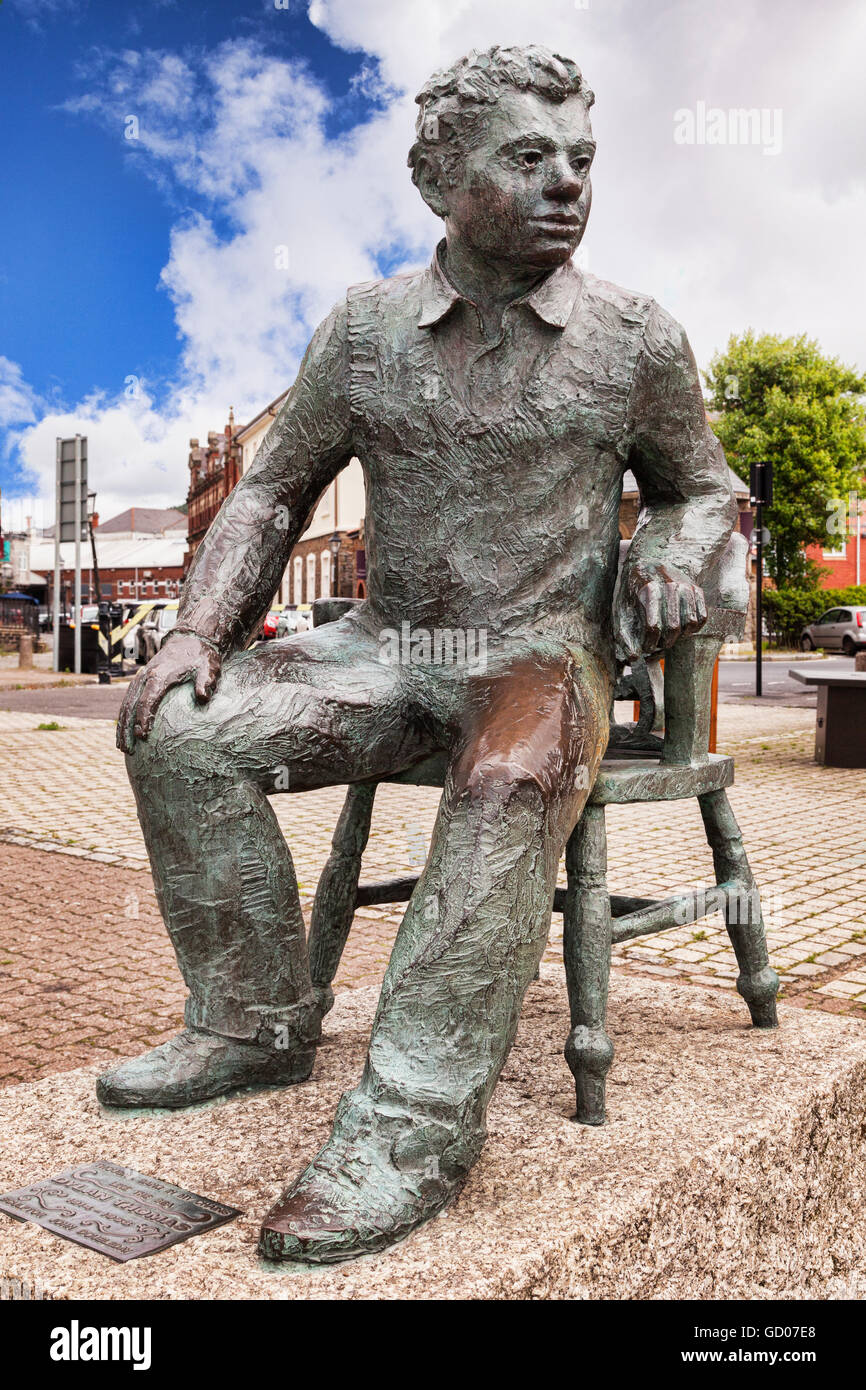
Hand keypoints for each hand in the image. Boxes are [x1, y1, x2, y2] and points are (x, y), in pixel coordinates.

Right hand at [116, 633, 221, 752]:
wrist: (190, 639)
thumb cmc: (201, 656)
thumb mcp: (208, 667)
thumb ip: (206, 682)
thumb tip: (202, 698)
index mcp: (159, 676)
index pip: (147, 700)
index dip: (143, 718)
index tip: (142, 736)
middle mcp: (146, 677)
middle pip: (130, 706)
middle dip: (127, 728)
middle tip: (127, 749)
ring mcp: (141, 679)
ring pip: (126, 704)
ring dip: (122, 726)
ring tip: (122, 747)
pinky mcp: (142, 681)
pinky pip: (129, 701)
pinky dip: (125, 717)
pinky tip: (126, 733)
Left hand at [614, 562, 706, 662]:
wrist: (649, 559)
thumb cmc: (632, 588)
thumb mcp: (621, 608)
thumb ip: (623, 633)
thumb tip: (633, 658)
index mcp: (649, 589)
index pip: (653, 627)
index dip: (649, 644)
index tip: (645, 648)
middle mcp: (671, 586)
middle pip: (673, 628)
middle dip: (664, 643)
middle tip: (657, 645)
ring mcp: (686, 586)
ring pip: (690, 624)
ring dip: (679, 637)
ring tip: (668, 637)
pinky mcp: (697, 588)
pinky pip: (702, 617)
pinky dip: (693, 629)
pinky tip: (681, 629)